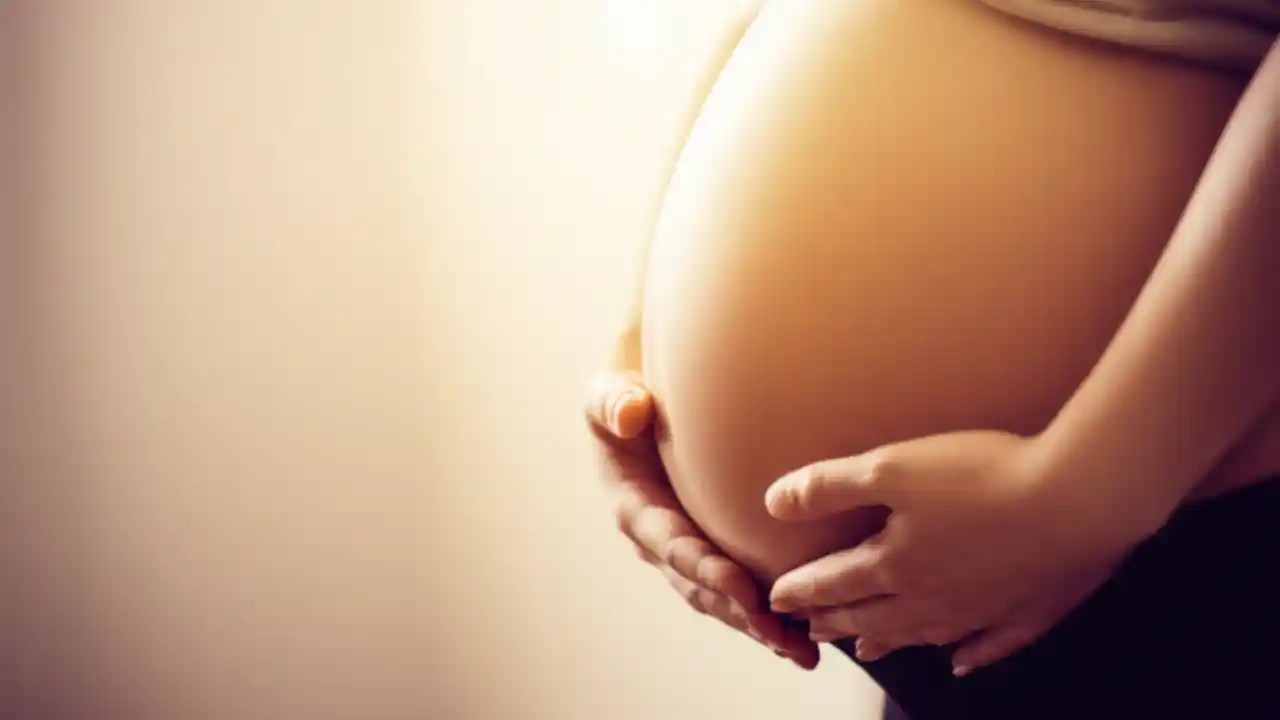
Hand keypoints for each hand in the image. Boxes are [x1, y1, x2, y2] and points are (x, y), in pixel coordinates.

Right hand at [586, 369, 818, 668]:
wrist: (640, 401)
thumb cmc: (626, 395)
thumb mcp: (609, 393)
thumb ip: (614, 401)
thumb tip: (630, 413)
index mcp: (635, 507)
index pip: (672, 545)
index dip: (705, 570)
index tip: (743, 589)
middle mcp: (659, 540)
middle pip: (700, 588)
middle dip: (741, 615)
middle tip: (784, 638)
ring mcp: (686, 549)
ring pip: (723, 598)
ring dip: (761, 627)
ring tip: (804, 651)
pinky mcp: (712, 547)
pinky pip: (741, 584)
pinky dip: (772, 609)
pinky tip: (811, 626)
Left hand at [764, 430, 1142, 674]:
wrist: (1079, 498)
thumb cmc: (982, 475)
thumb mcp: (891, 467)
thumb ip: (828, 486)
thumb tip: (771, 504)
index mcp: (895, 565)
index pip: (834, 583)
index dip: (801, 590)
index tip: (776, 600)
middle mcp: (933, 599)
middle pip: (873, 616)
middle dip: (836, 622)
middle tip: (811, 631)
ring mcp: (983, 611)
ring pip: (923, 635)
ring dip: (890, 642)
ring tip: (868, 651)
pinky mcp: (1029, 611)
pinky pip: (990, 645)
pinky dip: (970, 656)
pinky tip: (961, 663)